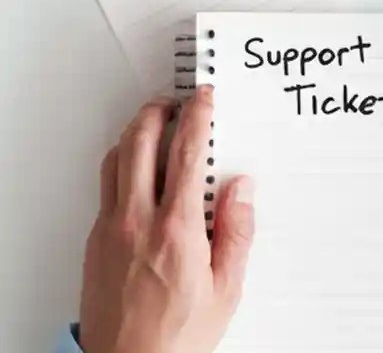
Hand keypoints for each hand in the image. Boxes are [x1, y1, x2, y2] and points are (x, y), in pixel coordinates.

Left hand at [79, 85, 254, 352]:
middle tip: (175, 101)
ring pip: (115, 161)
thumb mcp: (227, 288)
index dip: (197, 118)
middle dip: (157, 112)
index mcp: (177, 230)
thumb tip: (241, 191)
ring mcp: (110, 230)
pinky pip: (106, 187)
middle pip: (139, 144)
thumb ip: (237, 233)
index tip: (204, 99)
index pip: (187, 155)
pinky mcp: (95, 242)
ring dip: (134, 133)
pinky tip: (138, 168)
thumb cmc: (177, 336)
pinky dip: (122, 164)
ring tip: (153, 124)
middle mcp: (137, 222)